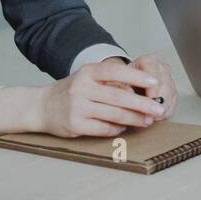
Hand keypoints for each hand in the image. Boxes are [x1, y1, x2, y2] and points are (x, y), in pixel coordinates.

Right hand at [39, 57, 166, 136]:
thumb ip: (111, 81)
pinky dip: (117, 128)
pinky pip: (103, 128)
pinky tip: (125, 127)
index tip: (155, 82)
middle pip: (119, 96)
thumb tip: (143, 90)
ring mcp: (77, 107)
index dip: (137, 76)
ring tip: (147, 121)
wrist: (41, 106)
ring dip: (134, 119)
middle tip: (159, 109)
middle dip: (143, 104)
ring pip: (114, 114)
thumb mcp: (88, 78)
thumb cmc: (73, 91)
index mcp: (88, 72)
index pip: (116, 71)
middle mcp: (82, 88)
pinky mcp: (75, 124)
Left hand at [126, 54, 177, 117]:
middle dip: (157, 101)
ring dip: (161, 108)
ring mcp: (169, 79)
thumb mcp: (118, 82)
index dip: (152, 89)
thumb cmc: (122, 81)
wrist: (128, 83)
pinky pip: (173, 103)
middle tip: (148, 115)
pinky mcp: (173, 91)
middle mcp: (162, 68)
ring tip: (150, 118)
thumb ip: (123, 88)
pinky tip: (156, 116)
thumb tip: (130, 98)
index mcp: (149, 61)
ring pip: (170, 95)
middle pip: (164, 85)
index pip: (154, 74)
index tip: (148, 101)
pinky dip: (165, 111)